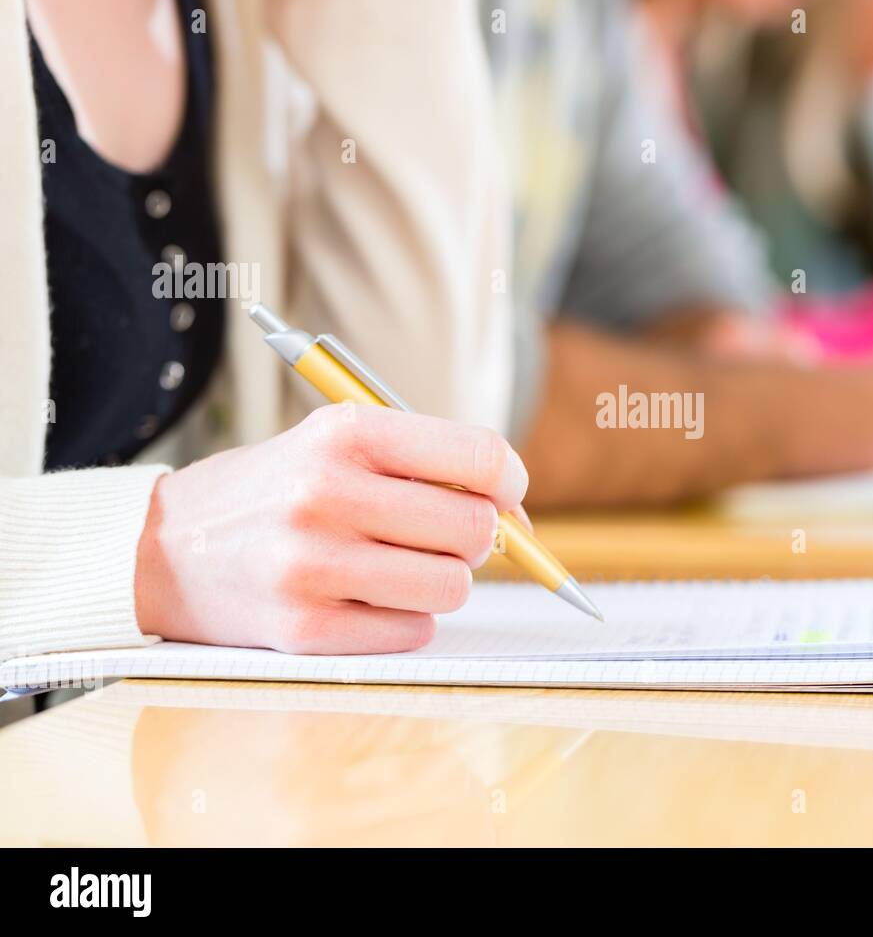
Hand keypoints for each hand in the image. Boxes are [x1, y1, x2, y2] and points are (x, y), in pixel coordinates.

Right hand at [134, 404, 528, 653]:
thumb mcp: (334, 446)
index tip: (505, 496)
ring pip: (451, 586)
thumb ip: (424, 466)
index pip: (479, 457)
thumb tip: (517, 517)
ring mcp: (312, 565)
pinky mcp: (302, 629)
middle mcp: (326, 493)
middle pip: (474, 529)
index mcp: (344, 433)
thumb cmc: (274, 493)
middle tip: (439, 538)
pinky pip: (412, 632)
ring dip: (439, 583)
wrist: (162, 550)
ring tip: (394, 568)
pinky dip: (403, 621)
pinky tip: (360, 601)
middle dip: (474, 539)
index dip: (511, 483)